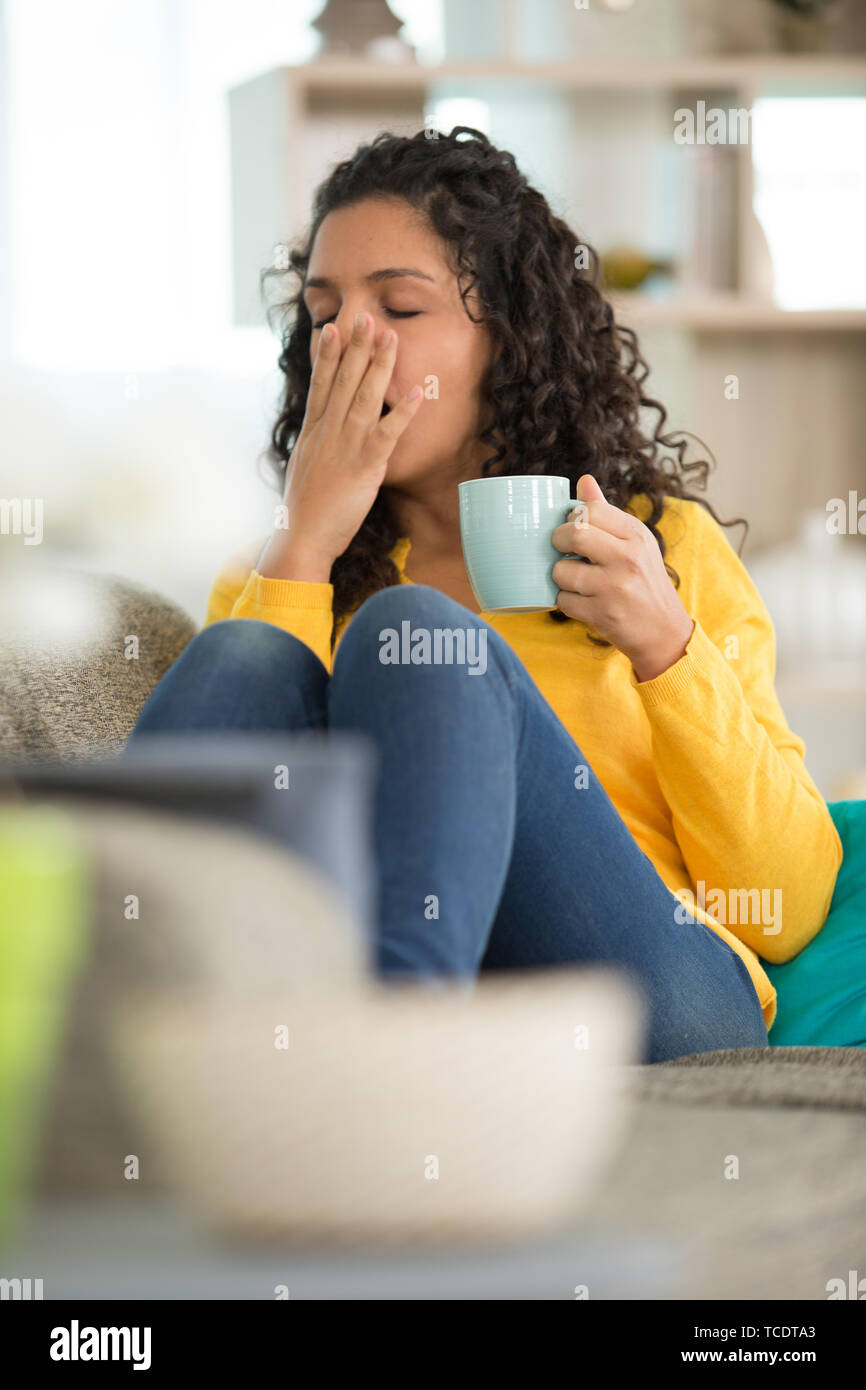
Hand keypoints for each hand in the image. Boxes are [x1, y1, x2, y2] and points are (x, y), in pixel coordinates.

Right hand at [258, 312, 423, 577]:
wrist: (303, 537)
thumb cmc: (304, 511)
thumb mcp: (304, 469)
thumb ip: (314, 447)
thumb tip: (317, 435)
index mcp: (312, 433)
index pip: (320, 384)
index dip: (325, 354)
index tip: (330, 328)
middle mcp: (328, 433)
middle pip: (343, 381)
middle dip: (355, 347)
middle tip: (365, 317)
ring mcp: (346, 446)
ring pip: (365, 397)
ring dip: (379, 366)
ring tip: (390, 337)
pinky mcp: (365, 466)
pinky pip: (388, 433)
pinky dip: (402, 412)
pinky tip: (415, 393)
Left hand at [551, 474, 694, 681]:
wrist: (665, 632)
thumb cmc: (645, 582)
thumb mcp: (636, 544)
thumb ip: (607, 512)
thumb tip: (583, 479)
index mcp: (636, 534)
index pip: (591, 509)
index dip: (573, 518)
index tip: (574, 529)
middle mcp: (628, 557)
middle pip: (574, 533)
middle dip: (558, 541)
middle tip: (563, 550)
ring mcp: (615, 587)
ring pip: (562, 570)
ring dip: (560, 576)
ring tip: (573, 580)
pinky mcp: (604, 614)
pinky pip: (563, 601)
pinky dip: (566, 602)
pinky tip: (580, 601)